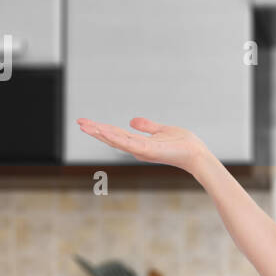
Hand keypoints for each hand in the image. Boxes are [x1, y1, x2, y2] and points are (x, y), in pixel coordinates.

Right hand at [75, 116, 207, 173]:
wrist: (196, 154)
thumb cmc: (183, 144)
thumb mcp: (162, 130)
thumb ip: (147, 126)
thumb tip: (132, 120)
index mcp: (139, 144)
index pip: (116, 134)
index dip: (101, 129)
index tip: (87, 122)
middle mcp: (137, 149)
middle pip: (112, 138)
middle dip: (95, 131)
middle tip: (79, 122)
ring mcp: (141, 150)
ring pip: (116, 140)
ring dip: (100, 133)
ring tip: (85, 126)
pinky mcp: (148, 151)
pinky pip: (128, 143)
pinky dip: (115, 138)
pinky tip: (104, 131)